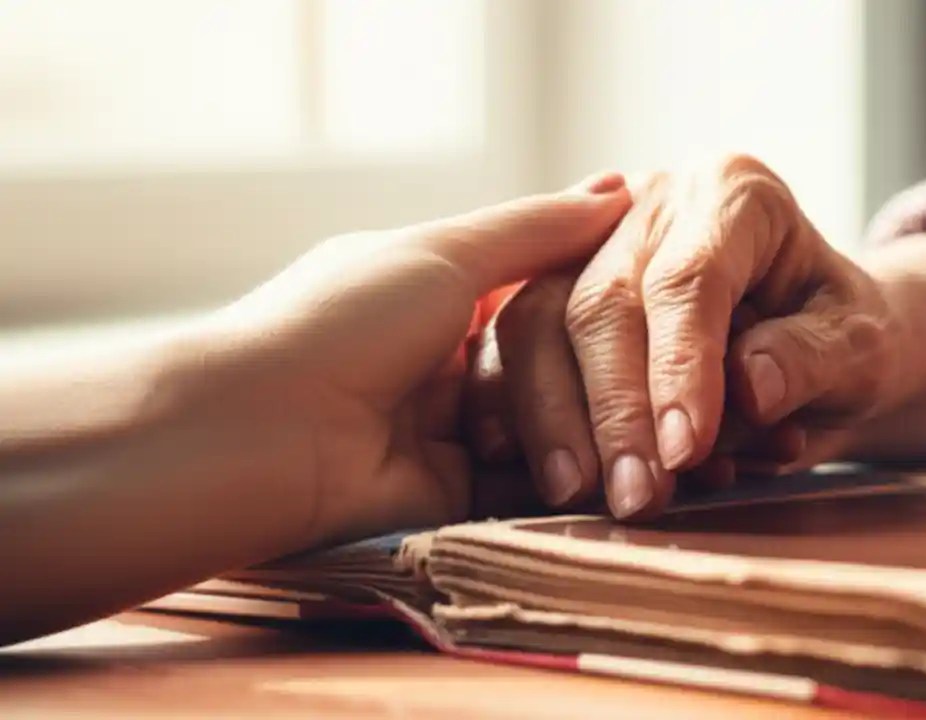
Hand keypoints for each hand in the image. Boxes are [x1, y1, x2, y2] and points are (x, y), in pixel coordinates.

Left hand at [208, 174, 630, 542]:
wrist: (262, 439)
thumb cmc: (342, 323)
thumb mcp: (444, 254)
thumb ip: (536, 229)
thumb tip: (621, 188)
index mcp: (425, 284)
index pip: (528, 277)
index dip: (584, 280)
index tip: (643, 281)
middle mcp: (434, 352)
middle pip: (540, 352)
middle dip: (585, 363)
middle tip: (648, 365)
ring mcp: (439, 424)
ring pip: (538, 417)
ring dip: (575, 421)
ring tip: (634, 421)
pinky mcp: (448, 493)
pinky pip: (518, 481)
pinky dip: (557, 475)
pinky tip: (611, 465)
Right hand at [466, 155, 925, 519]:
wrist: (811, 335)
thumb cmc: (838, 335)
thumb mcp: (863, 345)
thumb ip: (815, 358)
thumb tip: (750, 387)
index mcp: (732, 192)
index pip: (690, 278)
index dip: (680, 367)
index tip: (684, 450)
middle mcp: (647, 205)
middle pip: (601, 301)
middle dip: (614, 410)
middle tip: (636, 498)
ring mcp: (587, 246)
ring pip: (534, 319)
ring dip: (554, 419)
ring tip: (583, 496)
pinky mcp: (549, 292)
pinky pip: (506, 348)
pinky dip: (511, 410)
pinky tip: (530, 467)